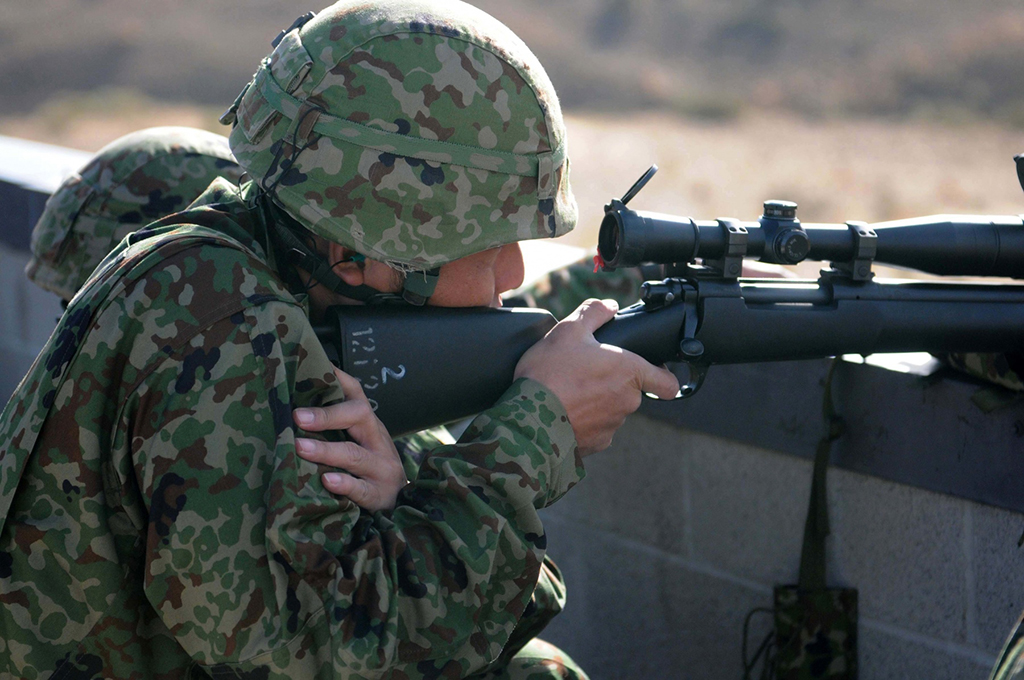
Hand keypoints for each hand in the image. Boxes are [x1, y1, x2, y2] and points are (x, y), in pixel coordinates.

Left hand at [293, 367, 407, 511]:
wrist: (400, 500)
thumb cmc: (367, 466)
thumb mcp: (358, 441)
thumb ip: (333, 428)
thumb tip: (290, 411)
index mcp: (368, 424)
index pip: (355, 394)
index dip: (337, 379)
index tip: (312, 369)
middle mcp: (377, 440)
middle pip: (358, 416)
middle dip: (327, 416)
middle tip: (297, 416)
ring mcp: (382, 467)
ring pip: (354, 454)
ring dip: (326, 450)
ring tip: (300, 447)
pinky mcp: (380, 494)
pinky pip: (362, 489)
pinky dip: (344, 484)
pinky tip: (327, 481)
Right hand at [514, 299, 679, 455]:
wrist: (528, 420)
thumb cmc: (550, 373)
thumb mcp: (568, 330)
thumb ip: (593, 313)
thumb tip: (609, 306)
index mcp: (629, 372)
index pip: (668, 383)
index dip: (663, 377)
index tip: (652, 374)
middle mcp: (628, 401)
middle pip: (632, 392)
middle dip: (612, 383)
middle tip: (584, 373)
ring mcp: (613, 425)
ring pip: (612, 410)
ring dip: (597, 402)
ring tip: (568, 392)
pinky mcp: (597, 444)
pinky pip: (596, 429)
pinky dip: (584, 421)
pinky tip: (564, 411)